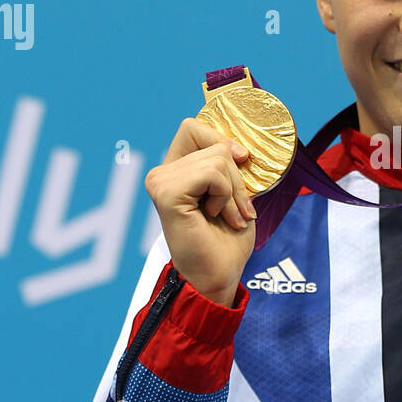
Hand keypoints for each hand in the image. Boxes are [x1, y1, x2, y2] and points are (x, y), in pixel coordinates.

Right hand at [144, 119, 256, 305]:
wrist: (218, 274)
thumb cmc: (226, 239)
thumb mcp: (234, 192)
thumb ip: (229, 164)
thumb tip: (238, 147)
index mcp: (175, 169)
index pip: (194, 127)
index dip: (221, 140)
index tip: (241, 163)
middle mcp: (162, 173)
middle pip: (214, 144)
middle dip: (237, 177)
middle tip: (237, 209)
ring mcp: (160, 182)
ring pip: (217, 159)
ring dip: (234, 192)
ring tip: (226, 217)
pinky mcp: (166, 193)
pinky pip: (212, 174)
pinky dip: (226, 196)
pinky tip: (214, 217)